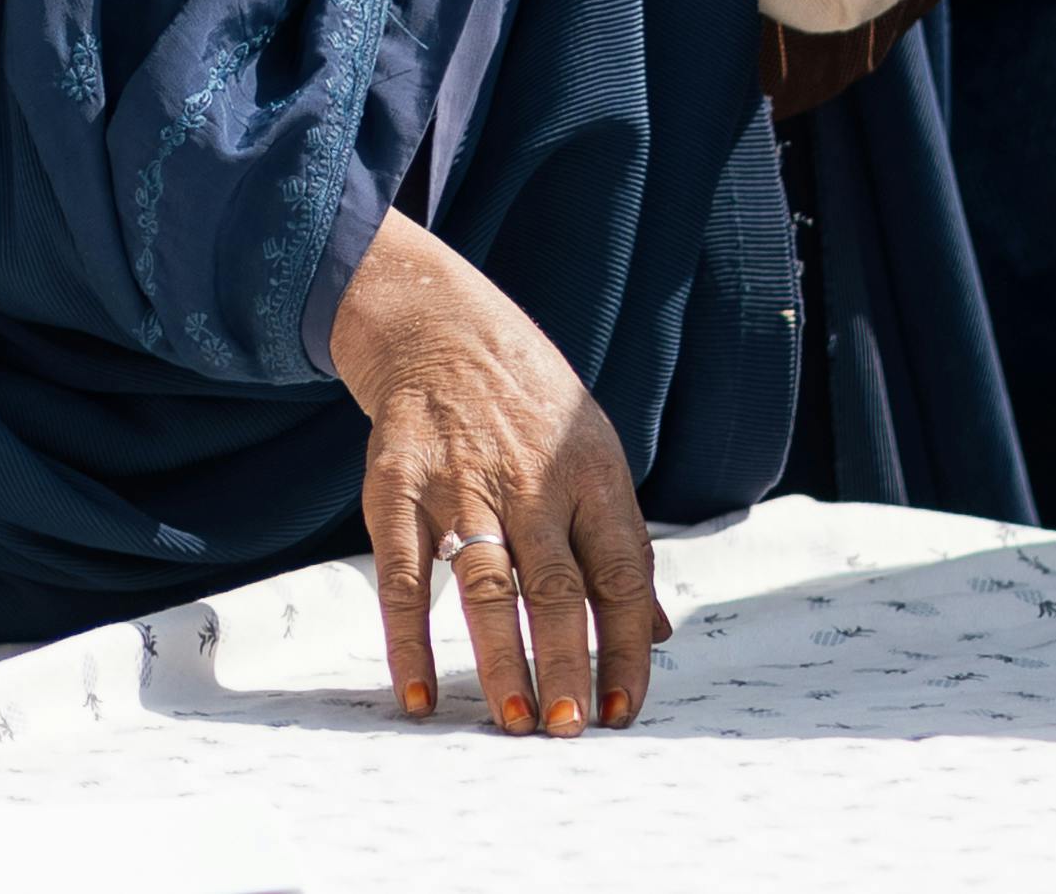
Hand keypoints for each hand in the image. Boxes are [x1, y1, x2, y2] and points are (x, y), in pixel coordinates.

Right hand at [329, 210, 666, 733]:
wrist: (440, 325)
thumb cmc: (528, 406)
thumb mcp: (590, 452)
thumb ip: (618, 544)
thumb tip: (658, 633)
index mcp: (589, 470)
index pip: (620, 570)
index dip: (626, 644)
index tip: (625, 711)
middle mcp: (529, 476)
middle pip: (556, 585)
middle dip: (567, 664)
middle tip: (570, 730)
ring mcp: (461, 480)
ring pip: (486, 584)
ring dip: (502, 659)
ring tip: (515, 723)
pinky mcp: (398, 486)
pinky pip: (405, 575)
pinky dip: (410, 641)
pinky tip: (421, 696)